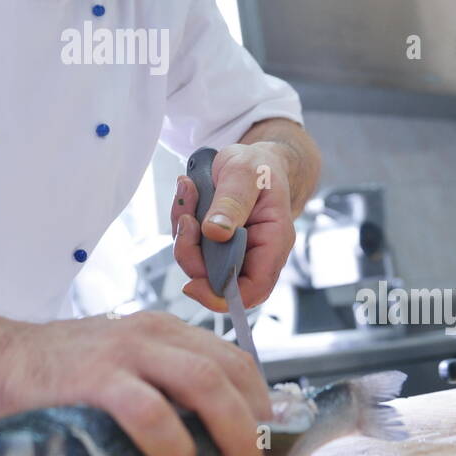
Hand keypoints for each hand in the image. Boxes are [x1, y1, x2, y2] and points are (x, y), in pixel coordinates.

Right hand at [0, 310, 270, 455]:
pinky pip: (150, 411)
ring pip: (204, 384)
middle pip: (230, 370)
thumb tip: (208, 440)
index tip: (272, 439)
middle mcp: (151, 333)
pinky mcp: (96, 377)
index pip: (233, 357)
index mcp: (162, 330)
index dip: (262, 400)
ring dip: (233, 434)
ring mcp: (125, 352)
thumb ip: (159, 386)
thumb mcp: (121, 365)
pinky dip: (175, 446)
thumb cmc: (59, 374)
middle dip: (258, 423)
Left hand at [170, 142, 296, 312]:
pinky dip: (181, 220)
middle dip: (192, 252)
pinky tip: (188, 192)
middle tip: (186, 217)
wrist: (253, 159)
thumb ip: (233, 202)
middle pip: (217, 280)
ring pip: (197, 263)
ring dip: (183, 231)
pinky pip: (189, 244)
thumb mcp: (246, 175)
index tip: (192, 285)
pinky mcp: (213, 243)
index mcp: (274, 241)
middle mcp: (254, 253)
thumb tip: (215, 233)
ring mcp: (232, 250)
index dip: (223, 296)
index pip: (255, 288)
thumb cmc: (258, 166)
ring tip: (189, 191)